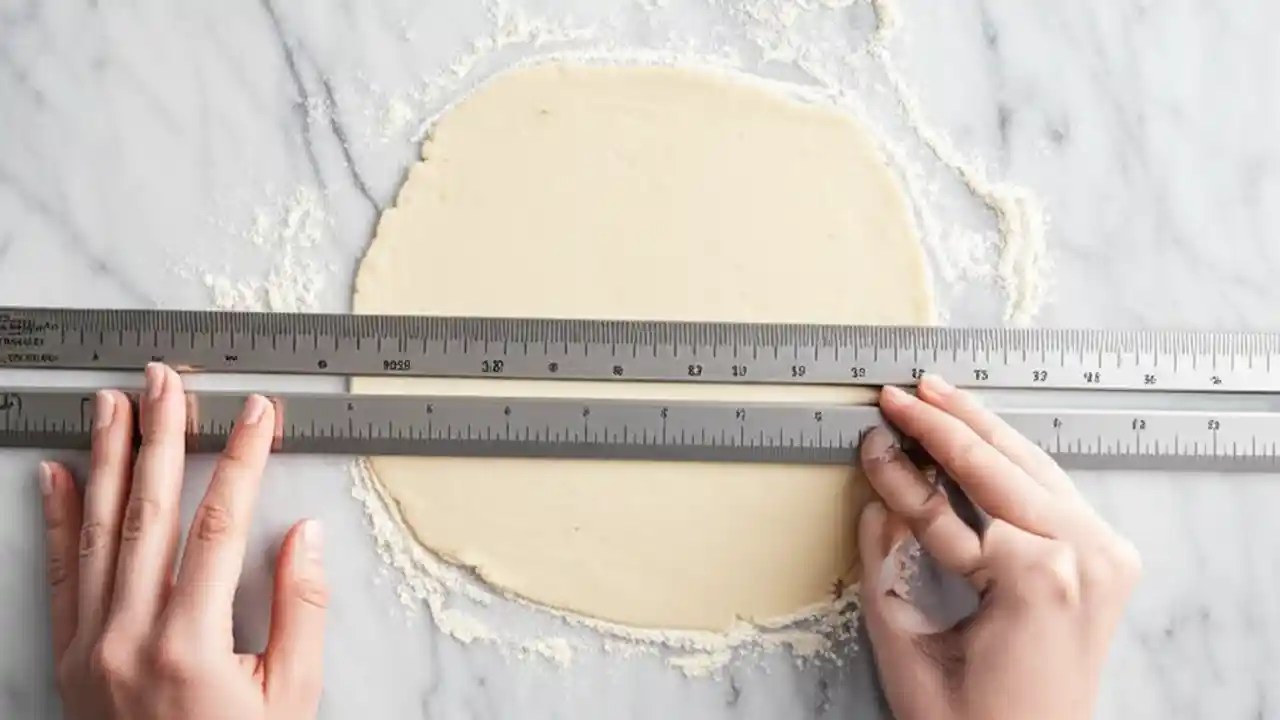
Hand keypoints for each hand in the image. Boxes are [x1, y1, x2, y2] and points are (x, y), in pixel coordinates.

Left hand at [38, 363, 326, 719]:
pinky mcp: (70, 656)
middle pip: (150, 513)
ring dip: (108, 460)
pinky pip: (61, 573)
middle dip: (161, 437)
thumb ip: (300, 611)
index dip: (242, 460)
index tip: (258, 415)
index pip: (219, 525)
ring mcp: (91, 645)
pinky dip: (59, 519)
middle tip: (165, 382)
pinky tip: (61, 475)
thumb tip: (302, 536)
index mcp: (191, 644)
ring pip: (99, 532)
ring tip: (113, 406)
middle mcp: (129, 636)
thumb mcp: (291, 698)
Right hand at [859, 374, 1140, 719]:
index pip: (945, 509)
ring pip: (1032, 467)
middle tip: (898, 396)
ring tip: (937, 394)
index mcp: (1038, 579)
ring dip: (981, 429)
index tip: (869, 442)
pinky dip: (1014, 459)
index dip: (899, 473)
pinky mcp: (1109, 560)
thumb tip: (879, 496)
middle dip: (942, 427)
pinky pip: (1054, 490)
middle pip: (998, 469)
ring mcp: (1107, 556)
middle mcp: (1084, 557)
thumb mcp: (905, 644)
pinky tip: (983, 435)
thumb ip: (885, 560)